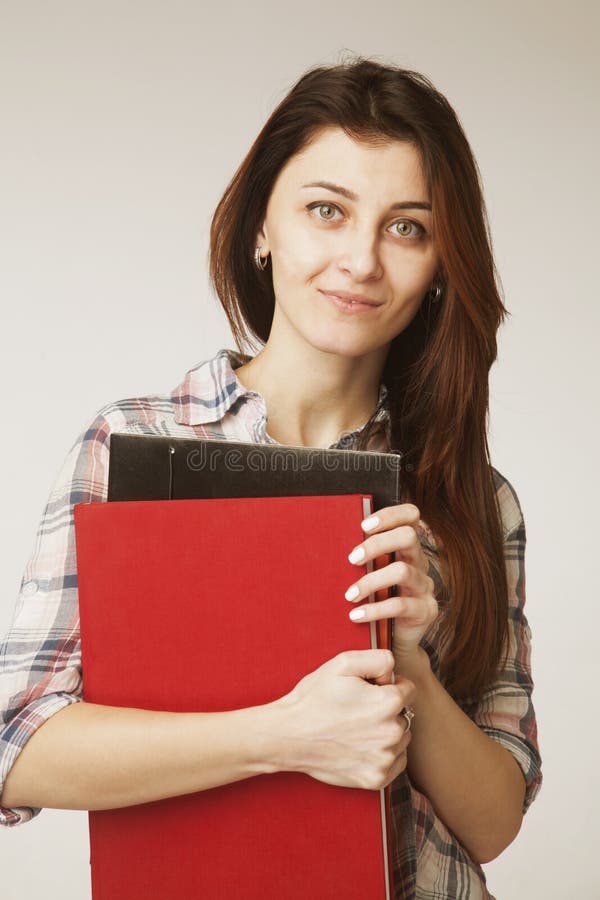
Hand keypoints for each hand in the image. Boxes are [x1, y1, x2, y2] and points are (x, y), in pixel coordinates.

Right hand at [275, 649, 414, 790]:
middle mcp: (392, 733)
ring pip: (400, 738)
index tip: (368, 690)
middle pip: (405, 714)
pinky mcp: (376, 779)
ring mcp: (384, 759)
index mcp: (388, 702)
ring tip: (356, 729)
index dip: (387, 685)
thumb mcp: (343, 663)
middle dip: (387, 710)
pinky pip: (396, 762)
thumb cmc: (314, 698)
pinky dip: (383, 754)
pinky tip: (360, 746)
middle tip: (357, 710)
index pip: (409, 689)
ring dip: (386, 732)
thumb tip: (395, 672)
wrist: (289, 735)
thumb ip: (380, 658)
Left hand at [345, 503, 438, 659]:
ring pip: (402, 571)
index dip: (390, 515)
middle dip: (377, 544)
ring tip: (349, 594)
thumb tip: (326, 541)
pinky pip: (400, 605)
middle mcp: (420, 563)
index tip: (363, 526)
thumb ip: (360, 559)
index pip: (411, 516)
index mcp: (406, 548)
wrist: (392, 643)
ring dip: (371, 581)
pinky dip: (374, 609)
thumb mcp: (368, 576)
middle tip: (351, 559)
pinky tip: (355, 615)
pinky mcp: (426, 611)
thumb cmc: (373, 601)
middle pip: (408, 537)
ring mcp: (425, 586)